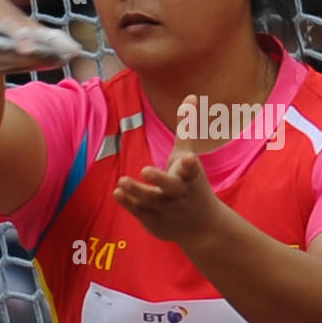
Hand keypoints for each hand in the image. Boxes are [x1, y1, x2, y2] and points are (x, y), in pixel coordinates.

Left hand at [113, 95, 222, 243]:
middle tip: (145, 169)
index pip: (192, 170)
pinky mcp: (156, 221)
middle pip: (171, 187)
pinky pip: (141, 212)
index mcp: (190, 177)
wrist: (203, 226)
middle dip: (160, 179)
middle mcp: (180, 194)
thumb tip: (190, 96)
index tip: (189, 158)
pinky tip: (118, 192)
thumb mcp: (189, 157)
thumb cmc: (192, 183)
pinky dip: (129, 203)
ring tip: (122, 181)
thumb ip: (186, 128)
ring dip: (137, 191)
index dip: (190, 165)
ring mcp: (168, 210)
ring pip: (151, 200)